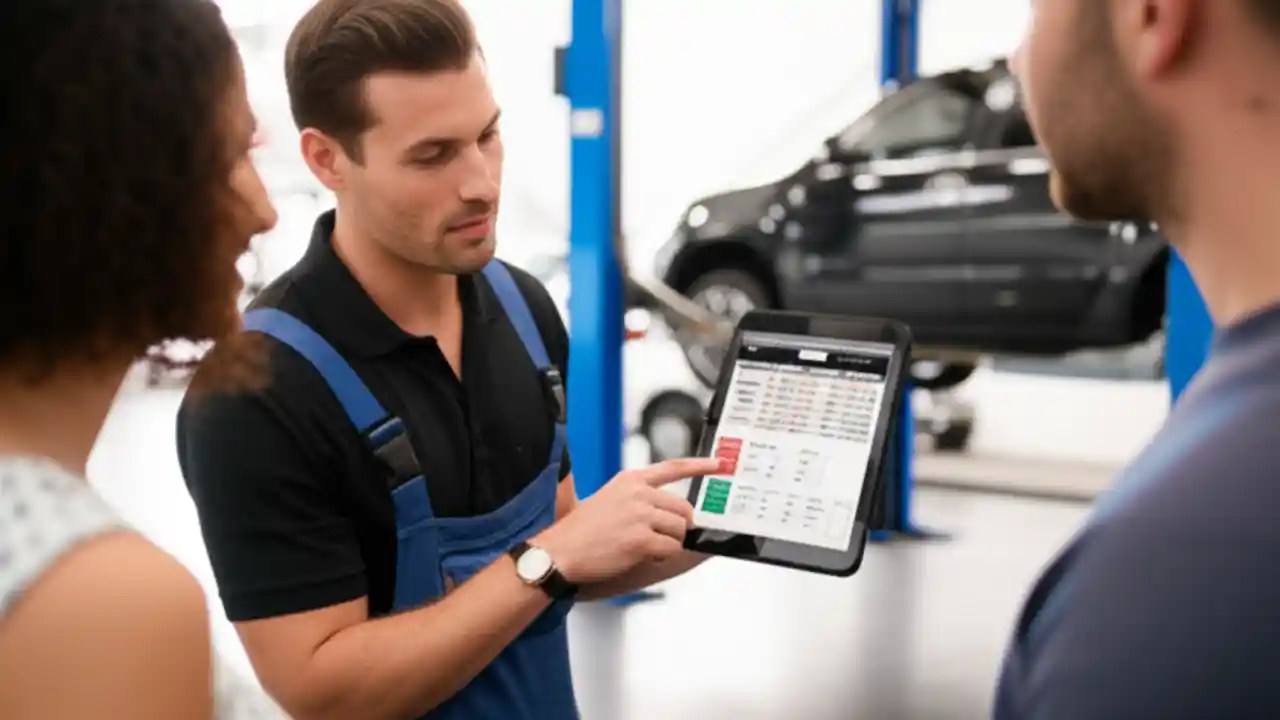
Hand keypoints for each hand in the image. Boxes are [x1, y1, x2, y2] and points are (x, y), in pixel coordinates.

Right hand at [533, 457, 723, 583]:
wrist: (560, 552)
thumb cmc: (581, 531)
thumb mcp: (609, 499)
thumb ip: (638, 498)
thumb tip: (670, 511)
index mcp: (631, 480)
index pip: (673, 467)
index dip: (700, 466)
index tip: (719, 464)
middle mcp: (638, 493)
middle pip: (683, 508)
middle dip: (678, 527)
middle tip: (658, 538)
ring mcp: (641, 515)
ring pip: (679, 530)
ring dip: (668, 544)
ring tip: (640, 547)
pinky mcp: (641, 539)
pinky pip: (670, 549)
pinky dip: (661, 557)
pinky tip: (639, 556)